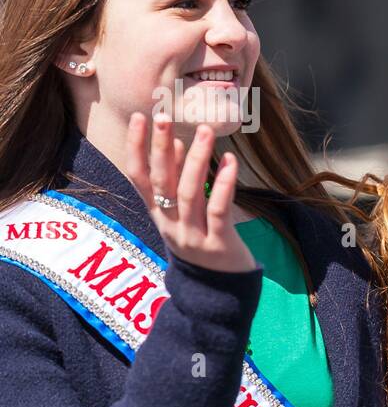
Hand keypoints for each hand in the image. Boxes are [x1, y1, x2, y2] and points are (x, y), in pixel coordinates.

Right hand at [124, 113, 255, 273]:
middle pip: (161, 182)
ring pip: (190, 194)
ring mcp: (193, 236)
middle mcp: (170, 225)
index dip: (136, 148)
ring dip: (196, 160)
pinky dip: (224, 185)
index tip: (139, 118)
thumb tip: (176, 143)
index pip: (138, 177)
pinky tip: (230, 162)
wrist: (219, 289)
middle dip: (160, 148)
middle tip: (164, 117)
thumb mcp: (183, 213)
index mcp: (158, 215)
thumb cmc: (202, 241)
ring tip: (205, 131)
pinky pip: (219, 210)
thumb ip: (178, 180)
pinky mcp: (218, 245)